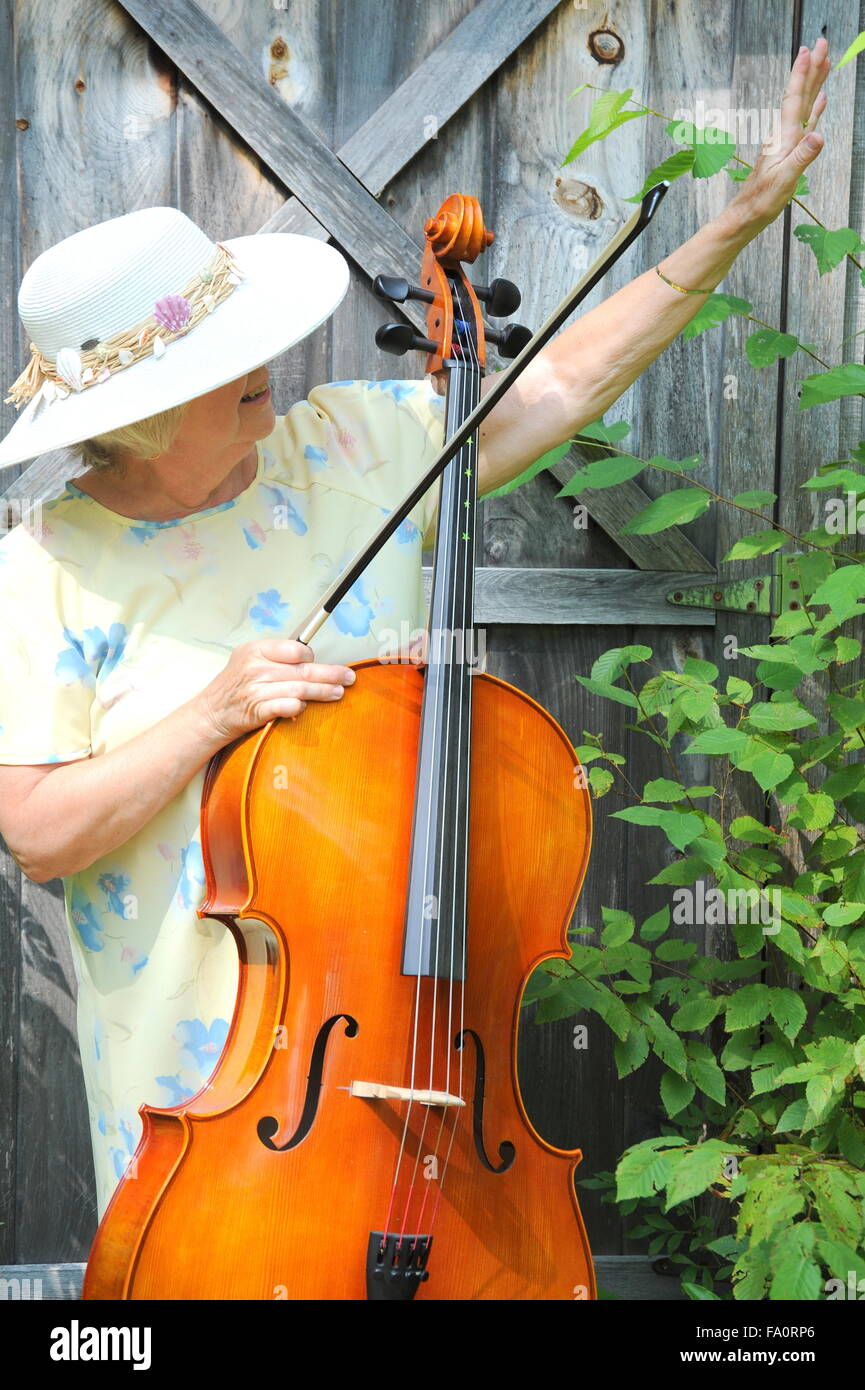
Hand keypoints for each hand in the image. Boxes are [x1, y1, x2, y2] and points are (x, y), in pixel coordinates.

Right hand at [196, 638, 355, 742]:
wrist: (209, 714)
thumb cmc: (234, 686)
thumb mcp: (248, 660)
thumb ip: (275, 657)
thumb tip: (309, 657)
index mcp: (255, 649)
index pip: (295, 649)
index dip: (311, 658)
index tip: (318, 664)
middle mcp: (256, 667)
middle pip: (303, 670)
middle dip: (331, 674)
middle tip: (349, 678)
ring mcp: (256, 689)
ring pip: (299, 688)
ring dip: (323, 692)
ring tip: (338, 693)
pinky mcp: (256, 710)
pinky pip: (286, 706)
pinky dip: (299, 707)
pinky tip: (306, 708)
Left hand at [727, 38, 829, 231]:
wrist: (748, 214)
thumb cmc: (763, 200)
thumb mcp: (785, 179)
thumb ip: (801, 156)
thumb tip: (817, 135)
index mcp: (785, 137)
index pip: (795, 98)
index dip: (802, 74)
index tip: (809, 50)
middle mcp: (785, 134)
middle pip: (801, 94)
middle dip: (811, 68)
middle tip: (821, 44)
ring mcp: (787, 141)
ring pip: (804, 104)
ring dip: (814, 83)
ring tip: (823, 63)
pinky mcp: (789, 149)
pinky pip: (806, 122)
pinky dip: (815, 108)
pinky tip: (821, 100)